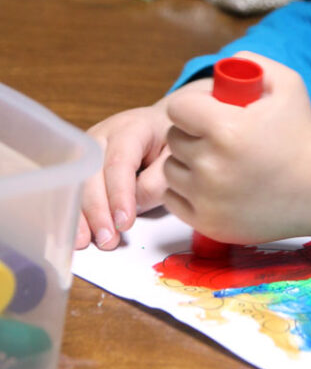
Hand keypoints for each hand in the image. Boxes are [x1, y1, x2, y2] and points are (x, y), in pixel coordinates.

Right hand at [76, 79, 212, 249]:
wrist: (165, 126)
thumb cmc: (172, 142)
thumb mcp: (176, 156)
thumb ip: (159, 180)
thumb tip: (135, 205)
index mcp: (131, 128)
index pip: (119, 161)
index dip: (119, 193)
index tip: (125, 222)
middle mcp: (104, 136)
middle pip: (92, 173)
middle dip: (98, 210)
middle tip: (108, 239)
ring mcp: (89, 151)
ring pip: (78, 183)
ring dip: (82, 216)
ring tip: (89, 242)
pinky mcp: (84, 167)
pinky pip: (75, 191)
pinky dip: (77, 215)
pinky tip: (79, 235)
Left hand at [163, 53, 310, 244]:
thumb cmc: (304, 134)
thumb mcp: (288, 84)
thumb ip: (252, 63)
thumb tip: (224, 63)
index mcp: (226, 129)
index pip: (178, 108)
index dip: (192, 106)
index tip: (209, 111)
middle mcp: (211, 166)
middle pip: (173, 139)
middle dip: (191, 133)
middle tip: (215, 136)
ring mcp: (208, 199)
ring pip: (171, 170)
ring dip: (186, 162)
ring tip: (213, 161)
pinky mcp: (208, 223)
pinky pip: (174, 199)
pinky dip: (186, 191)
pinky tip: (209, 185)